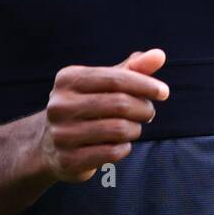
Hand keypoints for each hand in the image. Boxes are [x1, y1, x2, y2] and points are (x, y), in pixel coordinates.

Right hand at [38, 49, 168, 182]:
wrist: (50, 145)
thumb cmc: (87, 107)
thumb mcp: (105, 84)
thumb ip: (132, 69)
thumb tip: (160, 55)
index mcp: (67, 79)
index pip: (116, 79)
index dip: (145, 84)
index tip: (164, 92)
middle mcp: (60, 105)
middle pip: (120, 104)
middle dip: (143, 108)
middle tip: (148, 112)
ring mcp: (61, 134)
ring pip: (119, 129)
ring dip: (135, 129)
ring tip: (134, 128)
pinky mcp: (68, 159)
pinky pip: (112, 152)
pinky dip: (124, 148)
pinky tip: (121, 144)